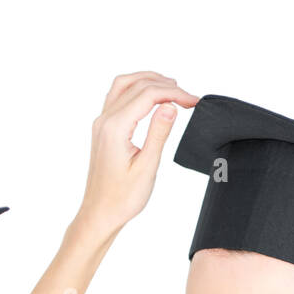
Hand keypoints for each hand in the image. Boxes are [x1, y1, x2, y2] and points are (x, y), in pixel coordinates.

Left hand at [74, 72, 199, 239]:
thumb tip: (169, 106)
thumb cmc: (122, 198)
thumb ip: (158, 133)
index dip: (174, 94)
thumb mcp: (146, 167)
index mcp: (115, 128)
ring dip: (148, 81)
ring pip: (124, 85)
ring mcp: (101, 123)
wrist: (100, 213)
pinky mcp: (103, 129)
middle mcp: (104, 120)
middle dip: (165, 85)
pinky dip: (137, 90)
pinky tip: (151, 98)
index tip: (194, 101)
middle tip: (188, 97)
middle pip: (137, 85)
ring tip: (172, 88)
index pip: (148, 95)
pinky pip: (118, 97)